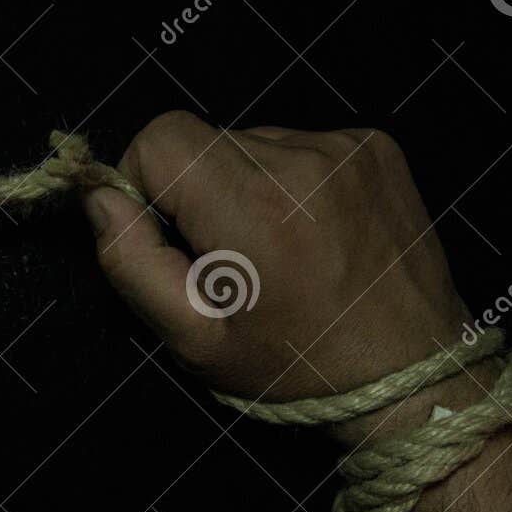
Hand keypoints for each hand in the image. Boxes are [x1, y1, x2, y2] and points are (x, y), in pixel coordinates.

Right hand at [84, 111, 479, 438]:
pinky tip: (315, 235)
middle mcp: (302, 160)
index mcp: (252, 206)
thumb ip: (133, 263)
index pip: (160, 137)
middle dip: (200, 193)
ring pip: (253, 142)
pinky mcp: (376, 147)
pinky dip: (294, 183)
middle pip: (205, 139)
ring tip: (281, 252)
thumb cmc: (297, 366)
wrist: (413, 374)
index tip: (171, 238)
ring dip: (249, 187)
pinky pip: (302, 145)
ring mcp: (346, 147)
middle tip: (232, 261)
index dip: (146, 184)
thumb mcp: (197, 339)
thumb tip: (99, 197)